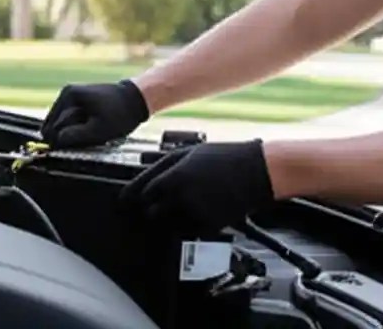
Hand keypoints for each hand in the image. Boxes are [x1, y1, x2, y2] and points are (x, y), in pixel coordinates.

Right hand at [40, 79, 149, 147]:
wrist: (137, 99)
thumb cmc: (120, 114)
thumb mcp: (98, 130)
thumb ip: (74, 136)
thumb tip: (55, 141)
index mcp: (68, 95)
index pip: (51, 128)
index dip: (61, 141)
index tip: (76, 146)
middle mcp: (66, 93)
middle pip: (56, 126)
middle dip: (69, 135)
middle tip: (88, 137)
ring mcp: (71, 97)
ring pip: (63, 126)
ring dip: (74, 133)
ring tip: (92, 131)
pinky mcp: (78, 103)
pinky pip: (71, 122)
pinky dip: (79, 128)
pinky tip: (92, 128)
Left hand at [118, 140, 274, 234]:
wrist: (258, 171)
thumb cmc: (224, 157)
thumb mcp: (191, 152)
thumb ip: (164, 164)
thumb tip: (143, 173)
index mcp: (174, 176)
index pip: (142, 193)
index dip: (131, 198)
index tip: (125, 203)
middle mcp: (180, 196)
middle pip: (151, 213)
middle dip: (151, 210)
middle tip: (153, 206)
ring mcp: (194, 213)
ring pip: (168, 225)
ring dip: (169, 220)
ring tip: (181, 208)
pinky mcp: (209, 226)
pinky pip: (189, 231)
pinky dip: (188, 226)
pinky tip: (198, 212)